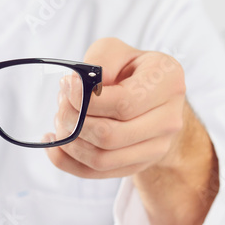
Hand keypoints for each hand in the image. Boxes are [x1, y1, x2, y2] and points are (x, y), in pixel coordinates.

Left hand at [46, 38, 186, 179]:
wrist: (152, 99)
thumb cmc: (129, 70)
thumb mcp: (116, 51)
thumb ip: (100, 60)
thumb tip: (80, 87)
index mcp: (168, 81)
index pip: (123, 103)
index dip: (86, 100)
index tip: (66, 86)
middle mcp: (170, 119)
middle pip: (111, 135)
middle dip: (74, 122)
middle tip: (61, 106)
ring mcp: (157, 147)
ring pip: (102, 159)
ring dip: (70, 142)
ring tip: (60, 122)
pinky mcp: (139, 165)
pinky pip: (97, 173)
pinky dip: (67, 162)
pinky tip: (55, 146)